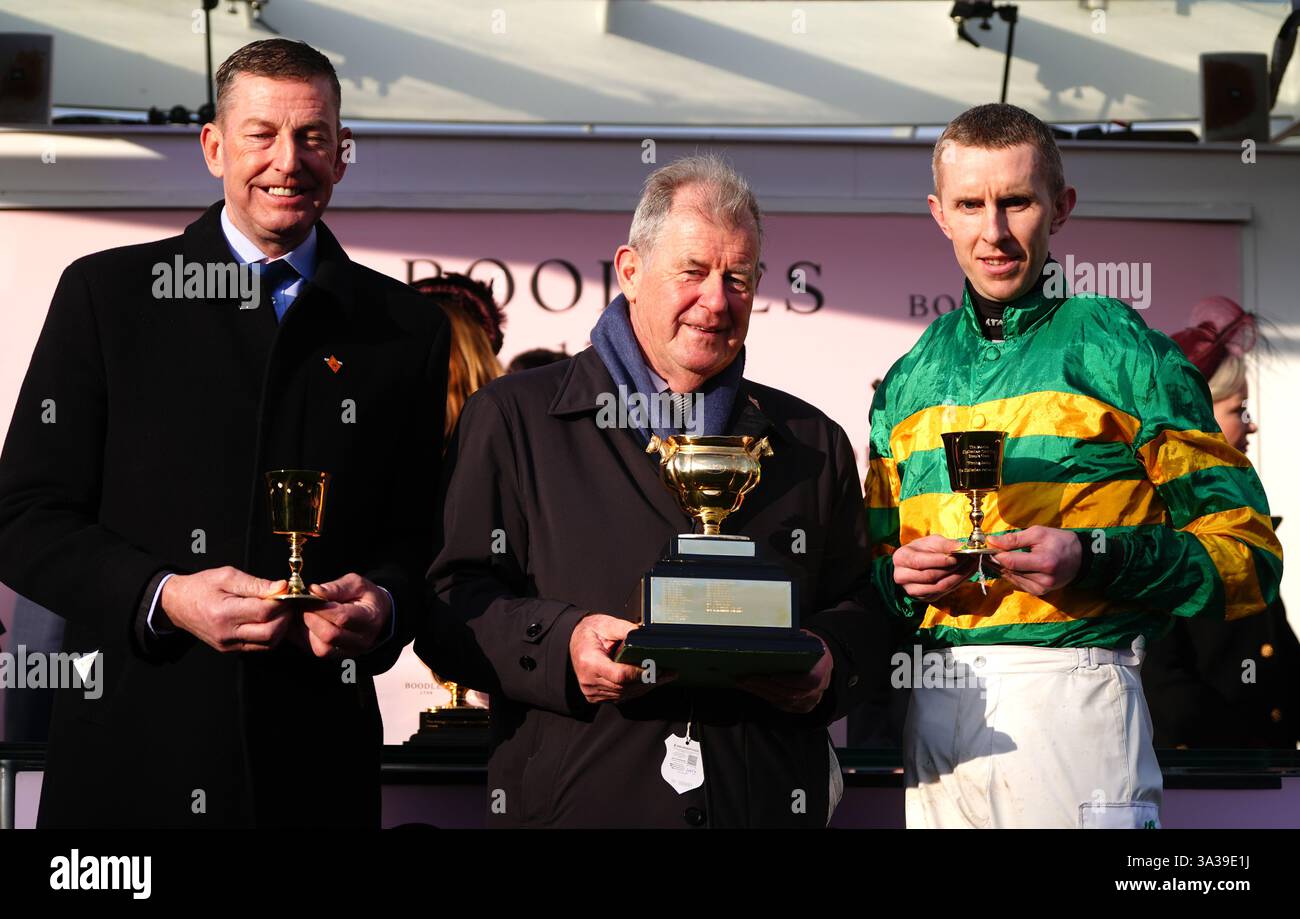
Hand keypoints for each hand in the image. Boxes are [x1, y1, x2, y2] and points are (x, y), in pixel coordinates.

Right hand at [159, 566, 290, 652]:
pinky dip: (270, 635)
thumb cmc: (201, 587)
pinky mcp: (229, 649)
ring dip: (280, 628)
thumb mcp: (227, 576)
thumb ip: (255, 584)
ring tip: (279, 611)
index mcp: (224, 612)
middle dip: (285, 616)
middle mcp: (226, 633)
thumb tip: (281, 587)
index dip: (281, 602)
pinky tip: (269, 620)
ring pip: (268, 643)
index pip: (264, 612)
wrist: (177, 604)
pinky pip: (259, 647)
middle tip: (286, 602)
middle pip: (270, 632)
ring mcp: (228, 644)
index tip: (285, 591)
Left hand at [289, 572, 391, 658]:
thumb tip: (314, 590)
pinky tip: (310, 624)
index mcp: (369, 619)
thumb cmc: (365, 597)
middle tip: (305, 605)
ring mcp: (351, 652)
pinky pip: (318, 651)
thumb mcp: (356, 584)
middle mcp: (362, 640)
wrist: (377, 614)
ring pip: (322, 649)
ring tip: (309, 615)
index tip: (309, 595)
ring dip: (309, 630)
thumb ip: (336, 587)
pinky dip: (309, 638)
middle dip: (312, 618)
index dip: (321, 607)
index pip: (342, 617)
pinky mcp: (339, 657)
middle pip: (330, 636)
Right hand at [568, 613, 674, 703]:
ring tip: (664, 677)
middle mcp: (588, 680)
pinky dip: (635, 690)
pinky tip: (649, 682)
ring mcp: (591, 691)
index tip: (657, 669)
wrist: (575, 640)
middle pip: (625, 687)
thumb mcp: (607, 624)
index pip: (620, 675)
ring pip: (624, 694)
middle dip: (648, 680)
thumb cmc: (590, 631)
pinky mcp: (594, 696)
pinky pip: (619, 697)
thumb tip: (645, 633)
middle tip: (668, 672)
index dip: (639, 674)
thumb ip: (625, 629)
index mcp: (589, 662)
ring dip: (645, 687)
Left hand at [736, 631, 832, 713]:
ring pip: (782, 701)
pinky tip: (751, 688)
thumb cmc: (812, 649)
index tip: (773, 676)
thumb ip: (795, 641)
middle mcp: (817, 689)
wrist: (822, 663)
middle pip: (790, 692)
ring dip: (761, 692)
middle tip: (746, 678)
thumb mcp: (808, 640)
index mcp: (822, 669)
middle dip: (765, 686)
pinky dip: (764, 696)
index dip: (791, 680)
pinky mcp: (799, 707)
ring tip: (743, 682)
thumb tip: (770, 636)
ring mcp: (808, 701)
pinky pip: (780, 704)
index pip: (810, 680)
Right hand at [892, 535, 978, 601]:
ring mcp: (912, 590)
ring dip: (959, 576)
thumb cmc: (921, 550)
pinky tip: (967, 573)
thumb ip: (944, 544)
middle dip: (953, 567)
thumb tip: (961, 546)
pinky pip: (943, 592)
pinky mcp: (924, 598)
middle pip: (930, 576)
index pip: (919, 562)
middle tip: (971, 558)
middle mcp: (902, 576)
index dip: (939, 560)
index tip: (957, 555)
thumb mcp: (929, 542)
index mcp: (901, 558)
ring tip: (972, 565)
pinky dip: (958, 583)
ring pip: (939, 587)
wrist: (913, 565)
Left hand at [987, 526, 1081, 595]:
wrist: (1080, 558)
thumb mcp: (1038, 534)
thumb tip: (991, 541)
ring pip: (1011, 578)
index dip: (996, 554)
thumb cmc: (1060, 542)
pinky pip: (1018, 583)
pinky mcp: (1039, 592)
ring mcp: (1041, 589)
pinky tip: (1014, 564)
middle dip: (997, 560)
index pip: (1011, 562)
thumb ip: (1014, 539)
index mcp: (1045, 563)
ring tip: (1002, 555)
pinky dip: (1012, 573)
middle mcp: (1043, 580)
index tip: (988, 546)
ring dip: (1003, 567)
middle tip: (992, 549)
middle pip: (1009, 570)